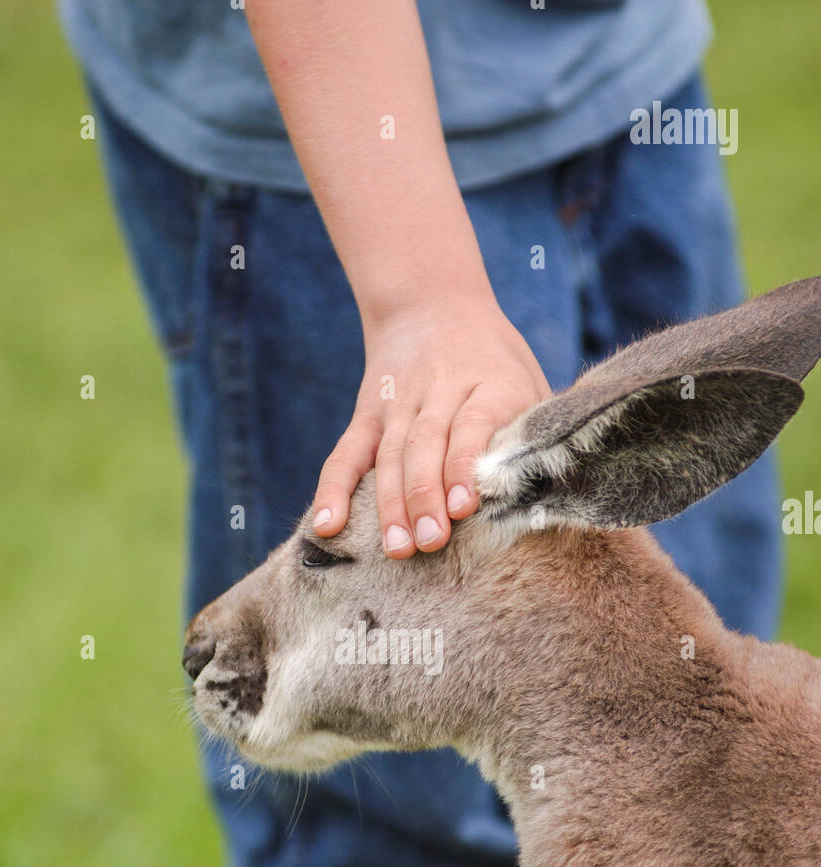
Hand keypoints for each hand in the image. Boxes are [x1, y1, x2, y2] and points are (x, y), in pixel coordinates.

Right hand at [312, 294, 550, 555]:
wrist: (432, 301)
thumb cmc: (497, 362)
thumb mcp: (528, 381)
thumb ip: (534, 431)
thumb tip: (554, 496)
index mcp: (489, 383)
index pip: (472, 425)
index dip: (464, 465)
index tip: (464, 506)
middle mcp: (439, 391)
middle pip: (425, 447)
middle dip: (425, 497)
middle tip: (430, 543)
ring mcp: (398, 404)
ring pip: (389, 456)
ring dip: (390, 505)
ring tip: (396, 549)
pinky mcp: (367, 415)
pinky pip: (346, 454)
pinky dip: (333, 490)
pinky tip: (327, 526)